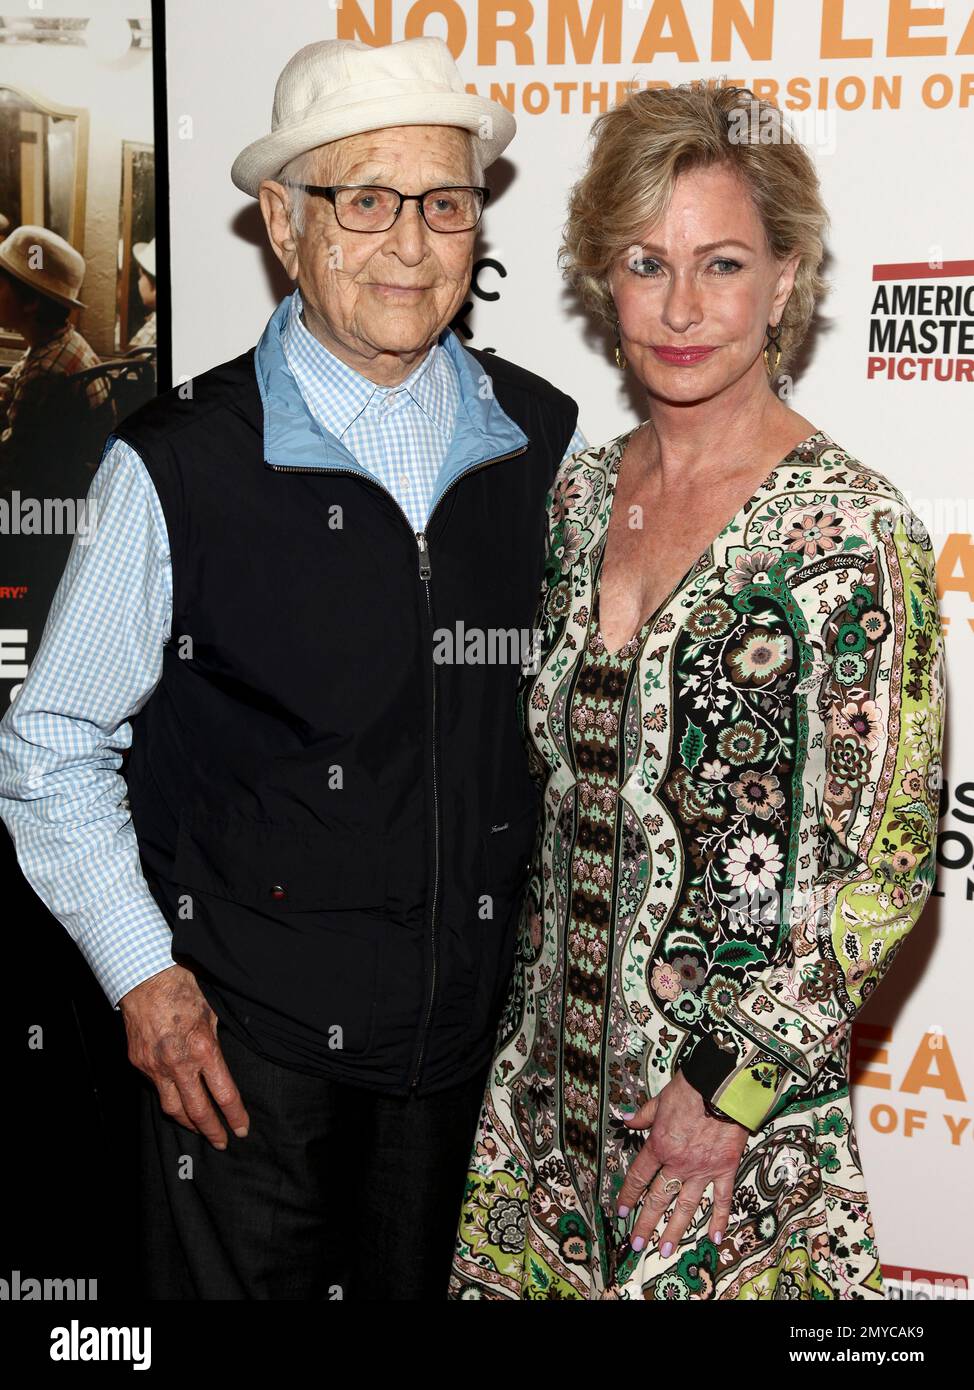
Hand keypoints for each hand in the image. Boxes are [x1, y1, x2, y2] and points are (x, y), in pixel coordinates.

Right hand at [120, 963, 249, 1149]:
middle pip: (197, 1111)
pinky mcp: (138, 1062)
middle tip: (222, 1142)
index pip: (224, 1095)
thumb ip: (219, 1040)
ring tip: (199, 1128)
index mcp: (203, 1049)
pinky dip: (168, 1095)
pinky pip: (155, 1087)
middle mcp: (178, 1063)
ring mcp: (155, 1066)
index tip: (242, 1129)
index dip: (235, 1116)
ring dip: (187, 1122)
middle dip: (212, 1131)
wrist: (144, 976)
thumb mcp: (213, 1012)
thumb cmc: (183, 987)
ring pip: (172, 1107)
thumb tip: (227, 1060)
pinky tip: (177, 1097)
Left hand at [616, 1070, 749, 1255]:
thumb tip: (626, 1119)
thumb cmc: (691, 1089)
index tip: (621, 1210)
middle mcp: (678, 1163)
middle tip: (637, 1243)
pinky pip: (722, 1199)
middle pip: (658, 1198)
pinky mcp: (725, 1169)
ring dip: (674, 1230)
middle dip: (645, 1222)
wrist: (722, 1086)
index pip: (639, 1175)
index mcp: (660, 1145)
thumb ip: (644, 1115)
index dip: (628, 1194)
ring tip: (665, 1250)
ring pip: (686, 1207)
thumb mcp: (661, 1100)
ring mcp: (703, 1170)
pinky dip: (719, 1219)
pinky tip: (714, 1238)